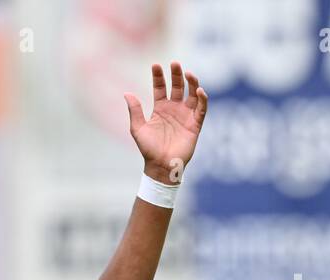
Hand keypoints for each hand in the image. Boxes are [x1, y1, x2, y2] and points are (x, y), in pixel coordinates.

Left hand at [124, 62, 207, 183]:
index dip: (159, 76)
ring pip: (192, 94)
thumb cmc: (148, 149)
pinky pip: (201, 108)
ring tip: (188, 73)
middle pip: (178, 86)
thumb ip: (134, 110)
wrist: (160, 166)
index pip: (160, 87)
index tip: (156, 65)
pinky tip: (199, 90)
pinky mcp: (195, 124)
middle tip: (175, 63)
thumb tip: (126, 93)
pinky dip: (202, 99)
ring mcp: (186, 115)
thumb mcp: (138, 128)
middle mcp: (174, 109)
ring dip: (192, 82)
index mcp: (160, 108)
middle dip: (177, 74)